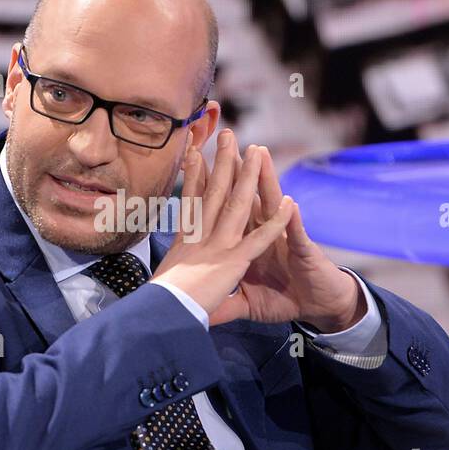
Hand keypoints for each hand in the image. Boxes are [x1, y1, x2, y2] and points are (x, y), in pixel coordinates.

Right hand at [149, 129, 293, 325]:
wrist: (162, 315)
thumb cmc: (159, 305)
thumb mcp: (165, 287)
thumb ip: (172, 279)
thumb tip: (162, 280)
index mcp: (185, 241)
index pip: (191, 201)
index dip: (194, 175)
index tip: (195, 152)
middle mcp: (200, 236)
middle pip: (213, 191)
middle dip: (221, 161)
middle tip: (227, 134)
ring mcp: (218, 245)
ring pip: (237, 203)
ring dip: (248, 175)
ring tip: (257, 149)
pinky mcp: (234, 261)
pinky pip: (260, 237)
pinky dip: (276, 221)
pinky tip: (289, 202)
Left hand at [213, 144, 365, 330]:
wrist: (318, 306)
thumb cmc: (284, 298)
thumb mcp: (246, 302)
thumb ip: (224, 301)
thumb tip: (200, 308)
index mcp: (246, 242)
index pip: (226, 209)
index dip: (211, 188)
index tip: (193, 162)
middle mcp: (264, 233)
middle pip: (246, 196)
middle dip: (235, 169)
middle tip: (224, 140)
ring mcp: (285, 239)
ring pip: (273, 205)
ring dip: (267, 180)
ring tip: (260, 155)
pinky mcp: (304, 252)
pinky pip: (297, 235)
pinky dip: (292, 221)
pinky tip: (290, 204)